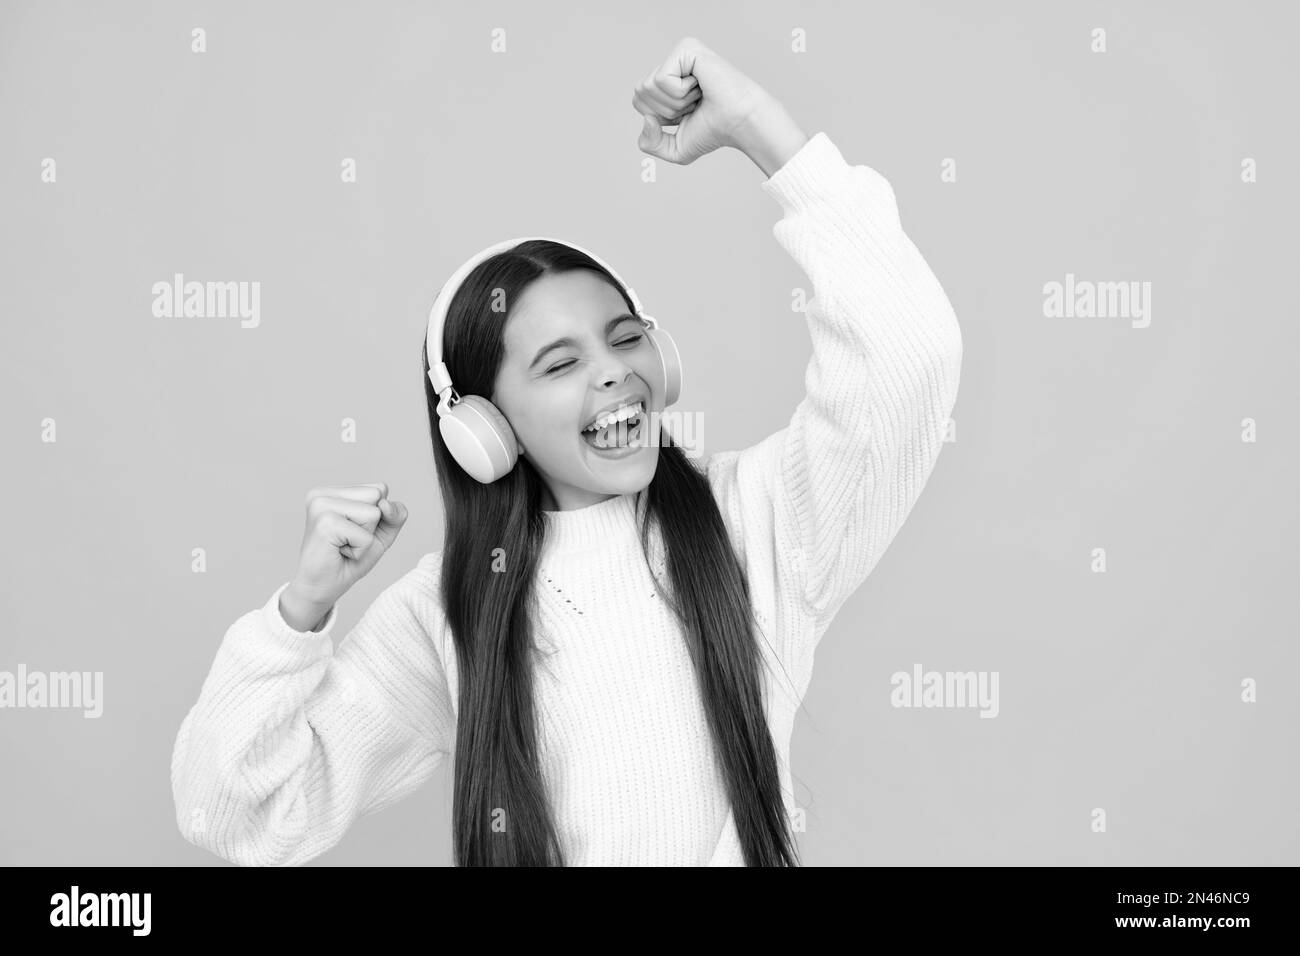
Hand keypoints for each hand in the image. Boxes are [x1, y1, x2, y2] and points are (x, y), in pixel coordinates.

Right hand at [283, 482, 408, 618]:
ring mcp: (321, 506)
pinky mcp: (325, 524)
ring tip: (343, 546)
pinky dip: (360, 550)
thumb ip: (395, 514)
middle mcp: (322, 494)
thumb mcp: (381, 532)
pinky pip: (366, 536)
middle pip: (378, 496)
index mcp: (332, 490)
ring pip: (374, 513)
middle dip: (372, 525)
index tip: (353, 532)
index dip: (378, 516)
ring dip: (365, 538)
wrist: (323, 588)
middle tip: (347, 540)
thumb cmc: (349, 559)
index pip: (380, 488)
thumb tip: (385, 503)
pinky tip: (339, 553)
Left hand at [631, 37, 772, 165]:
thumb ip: (649, 143)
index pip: (638, 100)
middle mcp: (673, 65)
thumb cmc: (714, 131)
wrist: (739, 123)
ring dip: (675, 102)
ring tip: (699, 96)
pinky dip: (680, 93)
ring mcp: (680, 54)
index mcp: (668, 83)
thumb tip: (646, 118)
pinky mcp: (687, 48)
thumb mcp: (673, 148)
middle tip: (694, 105)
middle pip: (639, 92)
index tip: (687, 115)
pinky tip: (701, 86)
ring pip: (649, 86)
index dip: (659, 117)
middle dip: (665, 110)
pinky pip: (661, 79)